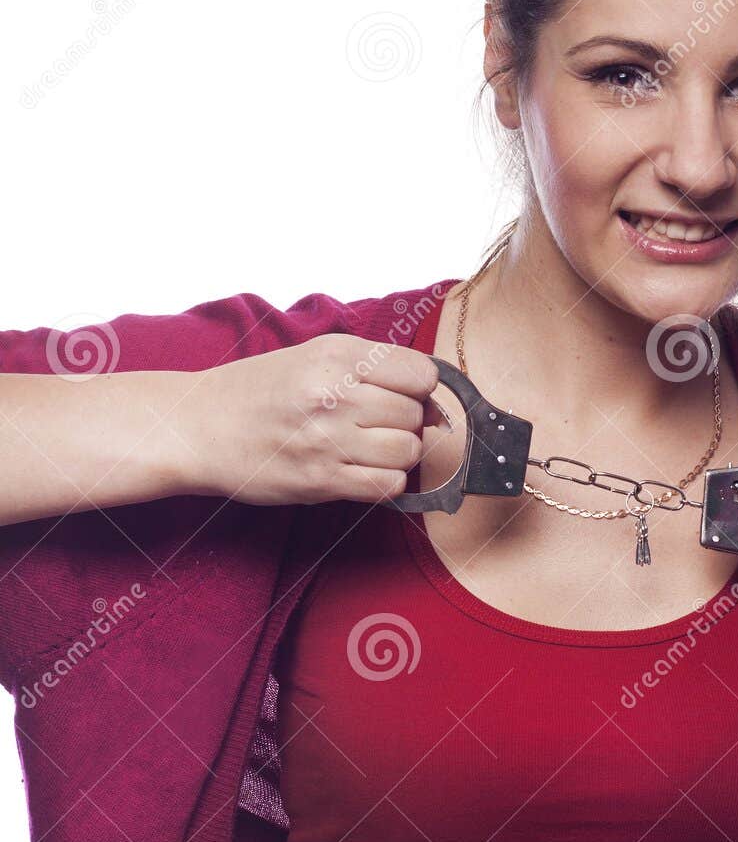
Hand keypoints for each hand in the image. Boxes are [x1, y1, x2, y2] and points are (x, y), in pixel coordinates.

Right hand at [182, 333, 451, 506]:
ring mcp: (329, 439)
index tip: (402, 395)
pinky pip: (387, 486)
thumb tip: (434, 399)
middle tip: (375, 424)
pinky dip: (385, 482)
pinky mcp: (321, 480)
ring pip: (408, 451)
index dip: (420, 388)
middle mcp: (337, 394)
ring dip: (398, 454)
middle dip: (406, 421)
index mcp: (338, 356)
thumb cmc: (259, 390)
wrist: (200, 427)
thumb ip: (373, 367)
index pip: (422, 374)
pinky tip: (363, 470)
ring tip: (368, 447)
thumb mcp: (313, 355)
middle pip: (416, 414)